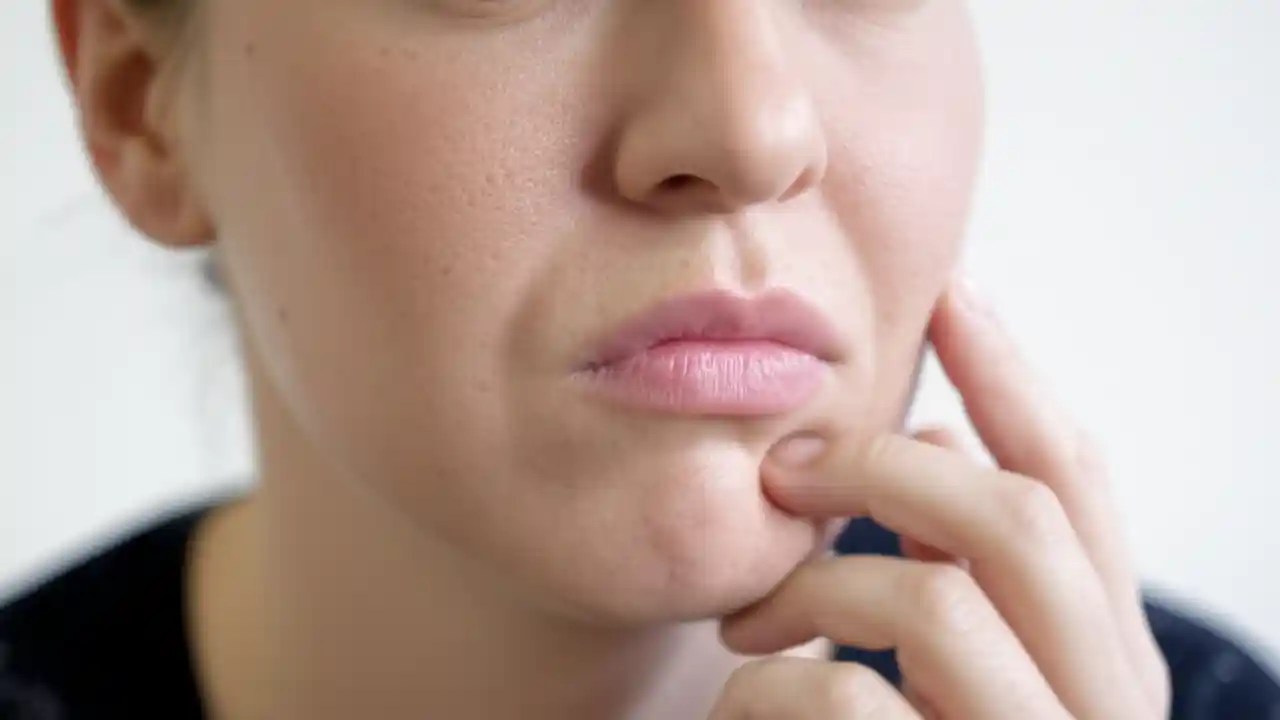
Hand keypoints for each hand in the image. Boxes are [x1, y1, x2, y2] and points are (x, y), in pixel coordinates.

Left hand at [708, 276, 1171, 718]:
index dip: (1011, 378)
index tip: (947, 291)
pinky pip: (849, 698)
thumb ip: (966, 562)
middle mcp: (1105, 704)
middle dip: (884, 469)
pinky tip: (745, 698)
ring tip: (747, 620)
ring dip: (816, 586)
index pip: (1076, 484)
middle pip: (1021, 520)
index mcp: (1109, 656)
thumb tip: (940, 436)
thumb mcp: (972, 665)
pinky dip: (773, 686)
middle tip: (780, 468)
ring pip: (936, 604)